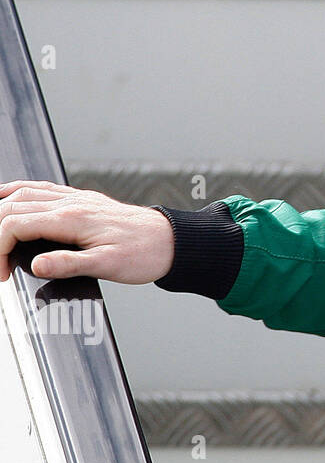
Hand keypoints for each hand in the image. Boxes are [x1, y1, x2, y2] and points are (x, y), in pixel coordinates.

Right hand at [0, 180, 173, 282]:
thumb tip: (37, 265)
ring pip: (24, 193)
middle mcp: (71, 203)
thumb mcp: (107, 266)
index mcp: (71, 218)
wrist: (170, 240)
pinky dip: (20, 192)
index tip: (2, 273)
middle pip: (13, 206)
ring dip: (2, 208)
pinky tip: (11, 197)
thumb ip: (69, 264)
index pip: (15, 225)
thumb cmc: (144, 254)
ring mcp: (77, 199)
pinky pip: (44, 188)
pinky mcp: (83, 200)